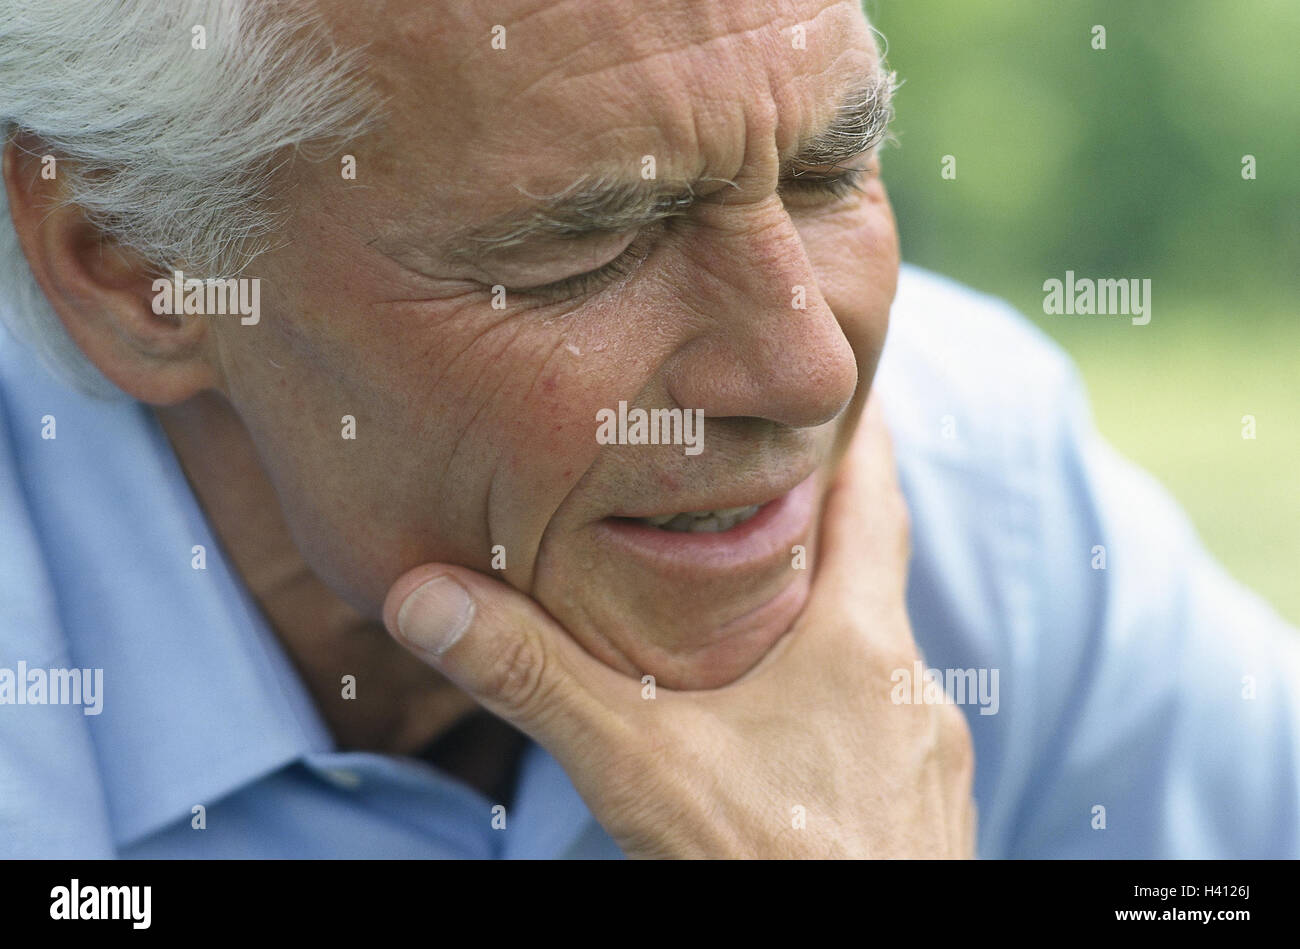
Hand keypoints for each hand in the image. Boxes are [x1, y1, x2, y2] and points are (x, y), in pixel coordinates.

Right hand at [382, 395, 976, 857]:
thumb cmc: (769, 869)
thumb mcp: (639, 766)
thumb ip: (537, 676)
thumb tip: (425, 596)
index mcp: (860, 645)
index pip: (872, 500)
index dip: (860, 437)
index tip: (848, 386)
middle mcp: (912, 691)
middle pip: (877, 575)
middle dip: (830, 526)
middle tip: (779, 482)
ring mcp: (930, 760)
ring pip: (883, 659)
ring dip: (836, 621)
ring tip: (773, 602)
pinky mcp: (926, 819)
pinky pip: (888, 729)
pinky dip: (848, 701)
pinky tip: (796, 734)